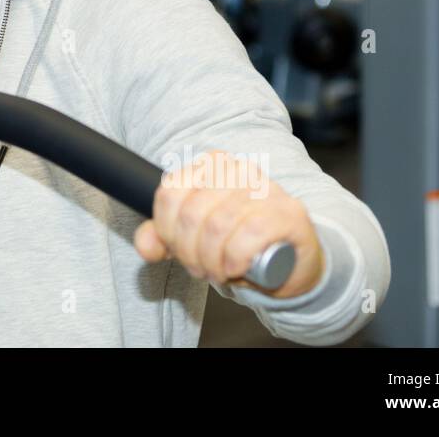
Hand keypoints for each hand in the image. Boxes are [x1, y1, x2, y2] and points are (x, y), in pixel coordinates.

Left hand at [134, 149, 323, 297]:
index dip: (166, 230)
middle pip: (191, 213)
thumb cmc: (238, 242)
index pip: (169, 193)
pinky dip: (235, 259)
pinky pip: (248, 234)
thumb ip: (163, 238)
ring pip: (217, 226)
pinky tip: (237, 270)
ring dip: (212, 262)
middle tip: (201, 269)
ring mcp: (266, 189)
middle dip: (189, 252)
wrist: (291, 262)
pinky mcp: (288, 213)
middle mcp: (239, 170)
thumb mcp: (195, 238)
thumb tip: (146, 246)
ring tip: (218, 272)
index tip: (178, 249)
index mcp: (212, 165)